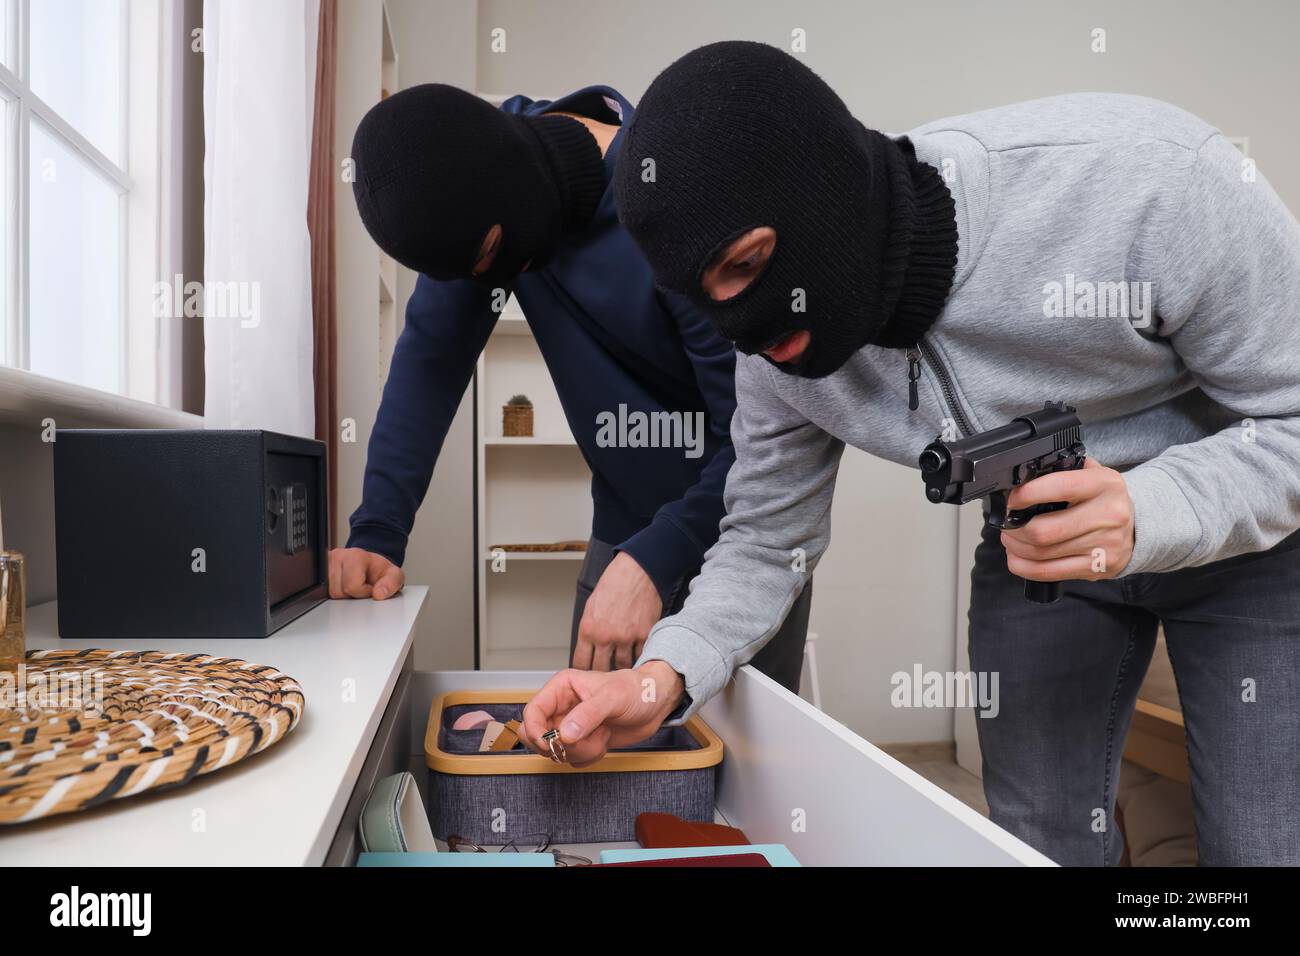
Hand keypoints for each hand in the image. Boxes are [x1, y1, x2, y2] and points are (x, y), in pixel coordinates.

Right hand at [327, 547, 405, 599]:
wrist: (369, 564)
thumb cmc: (379, 570)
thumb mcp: (394, 575)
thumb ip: (392, 583)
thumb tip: (379, 594)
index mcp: (355, 556)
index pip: (353, 586)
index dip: (364, 591)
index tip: (370, 585)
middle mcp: (337, 556)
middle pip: (338, 592)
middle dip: (352, 595)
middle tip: (360, 585)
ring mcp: (325, 563)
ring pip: (329, 594)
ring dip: (343, 595)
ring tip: (352, 586)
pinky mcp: (318, 571)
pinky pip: (322, 592)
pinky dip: (334, 593)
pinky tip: (343, 586)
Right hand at [519, 662, 684, 767]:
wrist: (655, 703)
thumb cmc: (636, 690)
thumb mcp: (613, 697)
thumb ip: (587, 715)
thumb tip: (564, 735)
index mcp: (562, 688)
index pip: (533, 711)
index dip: (536, 731)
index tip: (551, 744)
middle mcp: (562, 707)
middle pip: (538, 736)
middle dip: (561, 746)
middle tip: (582, 741)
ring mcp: (570, 725)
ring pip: (556, 752)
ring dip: (581, 751)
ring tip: (602, 735)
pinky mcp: (581, 740)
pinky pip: (572, 759)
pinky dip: (588, 756)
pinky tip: (604, 741)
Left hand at [573, 552, 662, 671]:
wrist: (637, 572)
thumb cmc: (614, 584)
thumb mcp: (591, 606)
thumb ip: (590, 630)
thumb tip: (590, 648)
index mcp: (588, 629)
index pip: (581, 663)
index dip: (584, 672)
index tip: (586, 676)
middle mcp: (606, 637)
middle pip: (600, 669)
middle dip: (602, 673)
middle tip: (605, 678)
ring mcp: (626, 638)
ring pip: (622, 666)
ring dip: (622, 669)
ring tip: (623, 672)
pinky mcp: (644, 635)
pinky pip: (640, 656)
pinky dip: (639, 659)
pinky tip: (639, 659)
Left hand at [1001, 458, 1134, 581]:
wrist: (1139, 527)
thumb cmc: (1104, 499)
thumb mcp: (1092, 475)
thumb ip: (1063, 471)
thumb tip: (1023, 479)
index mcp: (1104, 484)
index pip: (1060, 487)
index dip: (1027, 495)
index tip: (1011, 499)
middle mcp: (1107, 515)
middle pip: (1045, 530)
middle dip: (1015, 529)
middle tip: (1006, 524)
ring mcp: (1103, 546)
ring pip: (1043, 553)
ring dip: (1016, 547)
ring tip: (1011, 539)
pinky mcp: (1097, 568)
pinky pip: (1050, 572)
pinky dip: (1025, 567)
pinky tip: (1017, 558)